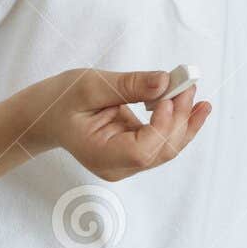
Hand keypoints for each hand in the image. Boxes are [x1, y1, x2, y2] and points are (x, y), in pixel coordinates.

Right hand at [23, 68, 210, 181]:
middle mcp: (116, 166)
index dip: (162, 126)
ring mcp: (127, 163)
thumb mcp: (90, 86)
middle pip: (160, 150)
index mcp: (100, 156)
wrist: (47, 115)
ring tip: (199, 97)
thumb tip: (165, 81)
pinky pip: (163, 141)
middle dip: (180, 118)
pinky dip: (179, 123)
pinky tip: (194, 107)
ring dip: (186, 122)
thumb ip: (129, 85)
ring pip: (167, 148)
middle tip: (188, 84)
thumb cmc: (61, 101)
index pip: (141, 151)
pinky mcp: (134, 152)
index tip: (169, 96)